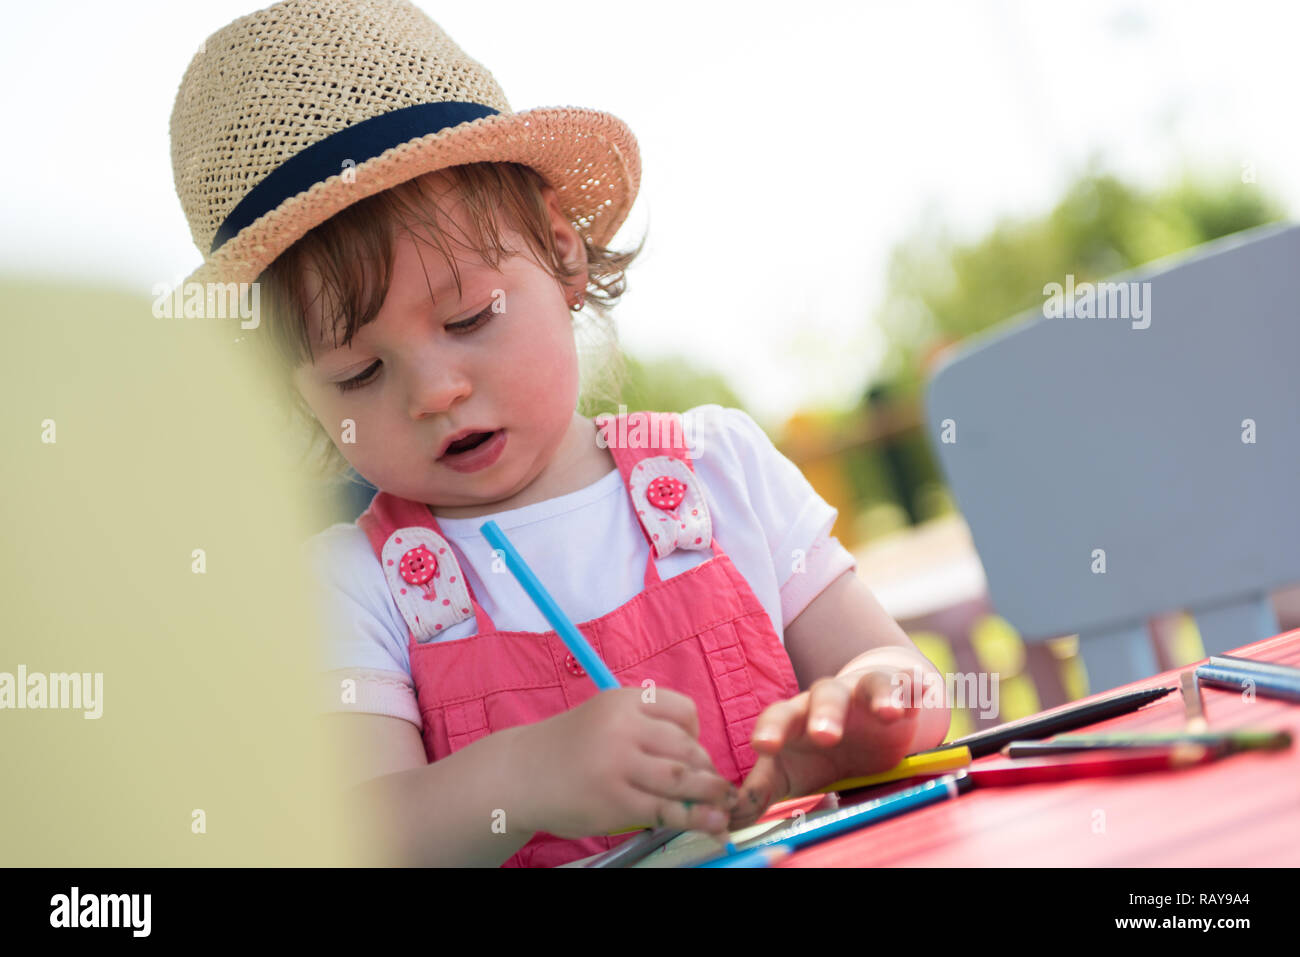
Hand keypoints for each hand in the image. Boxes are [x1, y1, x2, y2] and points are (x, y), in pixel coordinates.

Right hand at [514, 686, 739, 839]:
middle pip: (686, 747)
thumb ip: (644, 729)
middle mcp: (622, 728)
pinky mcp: (614, 802)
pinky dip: (695, 818)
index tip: (691, 750)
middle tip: (713, 784)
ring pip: (682, 778)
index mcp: (623, 701)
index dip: (696, 733)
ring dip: (710, 794)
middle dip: (706, 769)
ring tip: (724, 805)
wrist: (520, 775)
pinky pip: (666, 810)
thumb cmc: (569, 749)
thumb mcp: (604, 719)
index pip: (683, 710)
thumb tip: (700, 760)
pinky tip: (712, 823)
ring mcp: (618, 766)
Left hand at [729, 667, 919, 827]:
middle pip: (823, 695)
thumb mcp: (789, 772)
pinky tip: (918, 698)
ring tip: (887, 713)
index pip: (778, 716)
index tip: (762, 747)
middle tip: (825, 735)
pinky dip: (912, 689)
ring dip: (878, 696)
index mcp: (795, 717)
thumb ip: (763, 788)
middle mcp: (827, 699)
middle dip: (825, 714)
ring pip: (868, 685)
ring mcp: (863, 692)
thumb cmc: (817, 751)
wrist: (862, 721)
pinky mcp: (896, 692)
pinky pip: (905, 683)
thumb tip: (729, 815)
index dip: (770, 729)